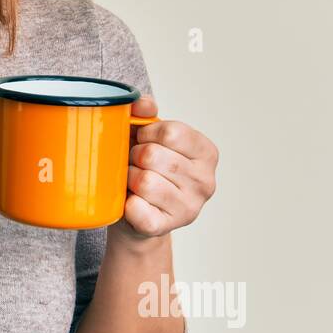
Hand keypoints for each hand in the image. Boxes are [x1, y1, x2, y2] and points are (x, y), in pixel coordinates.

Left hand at [114, 94, 218, 243]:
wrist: (135, 212)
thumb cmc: (145, 167)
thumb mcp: (149, 135)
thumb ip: (145, 112)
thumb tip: (141, 105)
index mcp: (206, 153)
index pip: (172, 132)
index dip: (147, 133)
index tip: (143, 140)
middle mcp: (205, 181)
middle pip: (153, 156)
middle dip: (134, 156)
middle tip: (135, 164)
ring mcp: (189, 208)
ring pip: (144, 181)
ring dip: (129, 178)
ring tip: (133, 182)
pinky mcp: (165, 227)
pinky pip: (136, 209)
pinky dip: (126, 203)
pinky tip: (132, 202)